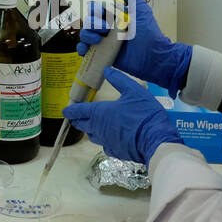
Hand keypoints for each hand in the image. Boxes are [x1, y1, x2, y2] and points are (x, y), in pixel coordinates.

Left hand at [62, 67, 182, 164]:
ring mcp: (106, 141)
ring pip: (91, 135)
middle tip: (76, 116)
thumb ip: (119, 80)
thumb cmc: (144, 115)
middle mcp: (99, 128)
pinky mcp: (114, 151)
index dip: (70, 110)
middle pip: (81, 124)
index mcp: (100, 112)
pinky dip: (103, 139)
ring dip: (89, 129)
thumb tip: (107, 70)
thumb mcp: (134, 91)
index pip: (78, 111)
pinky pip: (104, 144)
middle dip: (77, 119)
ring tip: (92, 124)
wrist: (155, 141)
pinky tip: (110, 136)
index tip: (66, 110)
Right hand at [78, 0, 191, 94]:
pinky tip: (86, 51)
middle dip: (94, 23)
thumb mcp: (140, 8)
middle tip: (106, 29)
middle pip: (88, 21)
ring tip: (98, 41)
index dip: (96, 10)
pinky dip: (81, 49)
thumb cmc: (148, 32)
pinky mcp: (102, 55)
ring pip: (85, 34)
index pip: (96, 8)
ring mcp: (104, 42)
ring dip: (87, 35)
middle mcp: (108, 27)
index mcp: (115, 16)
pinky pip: (85, 50)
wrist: (153, 56)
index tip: (104, 14)